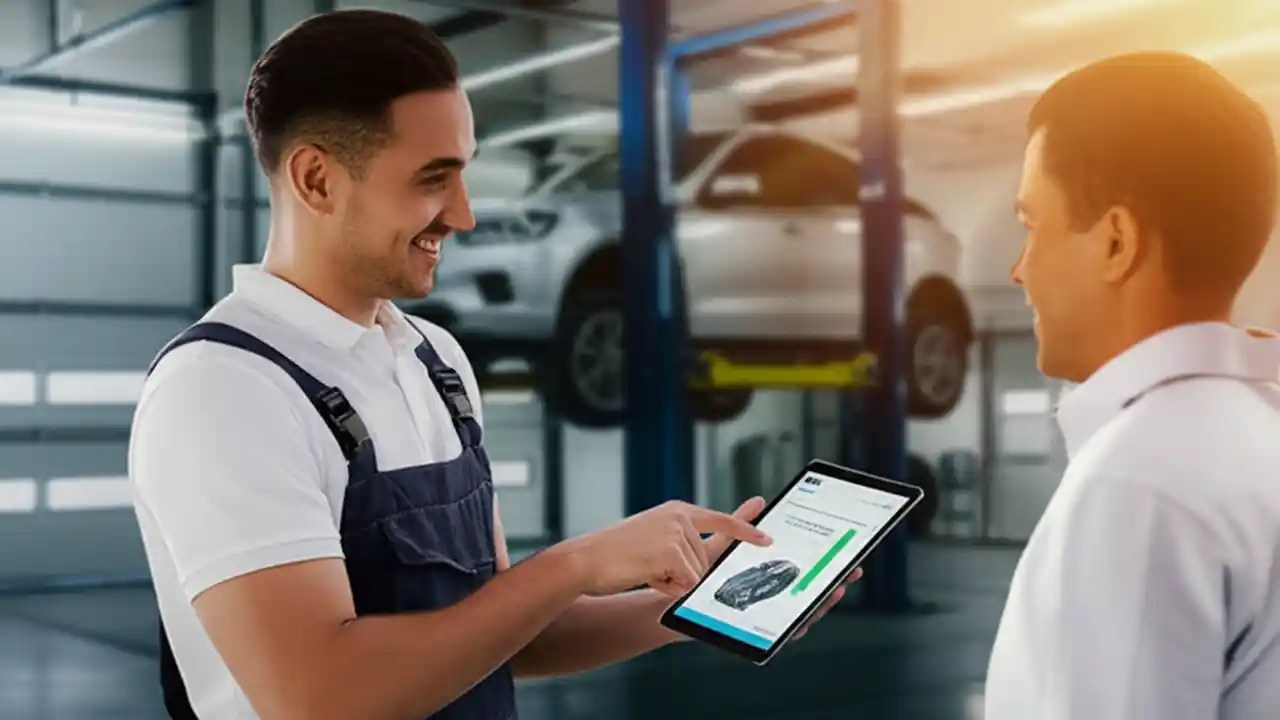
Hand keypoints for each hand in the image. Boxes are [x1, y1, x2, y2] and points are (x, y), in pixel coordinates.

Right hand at [557, 501, 771, 597]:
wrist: (584, 560)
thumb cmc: (613, 557)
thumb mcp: (651, 543)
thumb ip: (679, 548)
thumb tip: (701, 574)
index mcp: (676, 512)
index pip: (719, 520)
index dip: (745, 529)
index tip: (766, 537)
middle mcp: (680, 517)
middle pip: (705, 562)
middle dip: (682, 576)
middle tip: (648, 569)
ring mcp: (677, 532)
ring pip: (696, 575)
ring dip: (672, 582)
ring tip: (643, 570)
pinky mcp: (672, 550)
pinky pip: (686, 583)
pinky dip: (667, 588)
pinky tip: (645, 575)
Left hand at [705, 496, 861, 641]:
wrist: (672, 598)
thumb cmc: (697, 574)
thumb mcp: (723, 546)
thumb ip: (741, 525)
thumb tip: (759, 500)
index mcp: (768, 580)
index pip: (803, 574)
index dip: (826, 566)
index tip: (847, 554)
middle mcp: (771, 601)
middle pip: (809, 594)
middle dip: (834, 584)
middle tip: (853, 571)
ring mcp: (765, 618)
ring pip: (801, 615)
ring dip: (823, 605)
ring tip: (836, 591)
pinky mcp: (753, 633)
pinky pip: (779, 635)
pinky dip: (796, 628)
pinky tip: (806, 619)